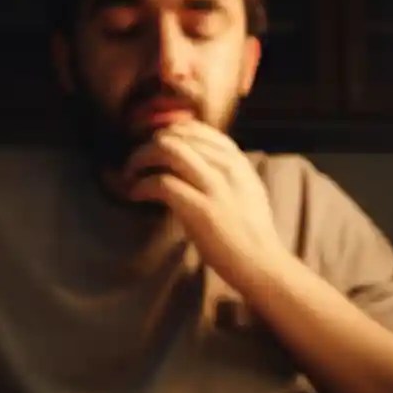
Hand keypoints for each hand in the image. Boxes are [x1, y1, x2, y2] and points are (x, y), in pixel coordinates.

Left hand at [123, 121, 287, 290]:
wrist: (261, 263)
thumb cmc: (250, 233)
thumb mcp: (245, 190)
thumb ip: (225, 172)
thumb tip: (195, 161)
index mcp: (236, 160)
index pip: (195, 128)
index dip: (165, 133)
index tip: (151, 146)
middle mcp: (227, 165)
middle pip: (177, 135)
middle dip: (148, 145)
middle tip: (135, 163)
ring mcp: (216, 186)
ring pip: (168, 149)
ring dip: (140, 159)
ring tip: (130, 174)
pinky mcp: (202, 209)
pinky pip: (162, 182)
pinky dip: (141, 185)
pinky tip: (136, 194)